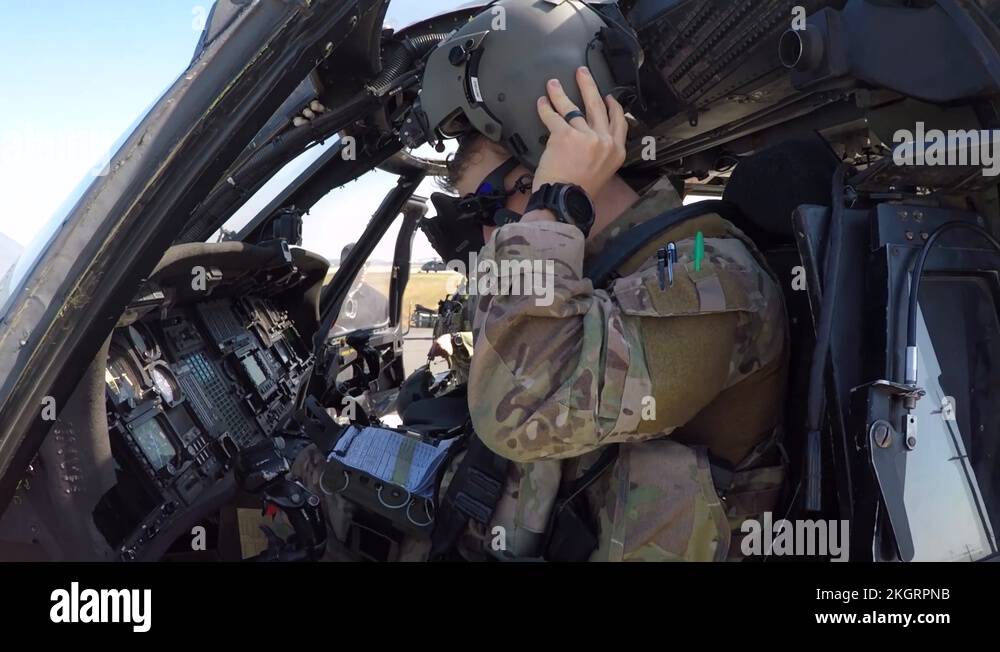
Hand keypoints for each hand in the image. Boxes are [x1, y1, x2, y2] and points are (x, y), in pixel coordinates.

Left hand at [531, 67, 627, 200]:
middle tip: (582, 72)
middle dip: (588, 86)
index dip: (613, 107)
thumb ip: (601, 155)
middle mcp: (604, 141)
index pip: (619, 122)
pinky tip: (541, 102)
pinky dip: (545, 108)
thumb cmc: (579, 193)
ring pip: (572, 108)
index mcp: (616, 152)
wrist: (565, 201)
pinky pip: (554, 117)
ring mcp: (585, 136)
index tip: (608, 98)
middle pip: (597, 107)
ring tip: (553, 84)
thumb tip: (593, 143)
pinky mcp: (565, 135)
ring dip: (560, 94)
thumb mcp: (602, 174)